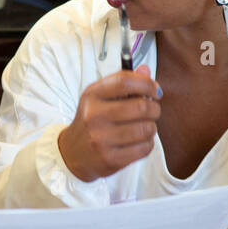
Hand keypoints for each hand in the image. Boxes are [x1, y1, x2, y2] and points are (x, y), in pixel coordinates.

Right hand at [57, 63, 161, 181]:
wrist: (73, 152)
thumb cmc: (92, 121)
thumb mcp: (100, 97)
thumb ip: (123, 82)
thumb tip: (145, 70)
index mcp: (92, 95)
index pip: (125, 82)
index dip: (147, 84)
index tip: (155, 90)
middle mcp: (94, 116)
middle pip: (141, 107)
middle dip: (154, 109)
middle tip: (152, 111)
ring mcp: (101, 138)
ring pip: (146, 129)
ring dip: (151, 128)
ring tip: (144, 128)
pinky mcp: (110, 158)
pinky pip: (144, 148)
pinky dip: (147, 144)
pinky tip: (139, 142)